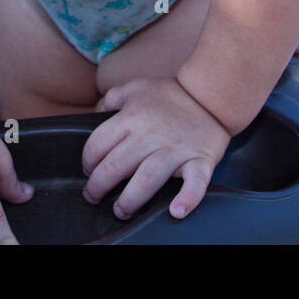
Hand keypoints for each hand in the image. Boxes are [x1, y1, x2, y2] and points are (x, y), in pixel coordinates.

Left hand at [83, 77, 231, 221]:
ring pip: (146, 179)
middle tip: (94, 196)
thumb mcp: (136, 88)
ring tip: (121, 210)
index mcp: (132, 117)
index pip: (98, 144)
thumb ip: (111, 99)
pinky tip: (177, 211)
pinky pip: (195, 183)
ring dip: (130, 200)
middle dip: (98, 187)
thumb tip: (94, 115)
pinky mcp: (199, 160)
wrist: (210, 95)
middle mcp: (150, 134)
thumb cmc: (169, 95)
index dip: (87, 161)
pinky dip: (187, 199)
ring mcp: (176, 149)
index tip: (88, 171)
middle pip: (115, 166)